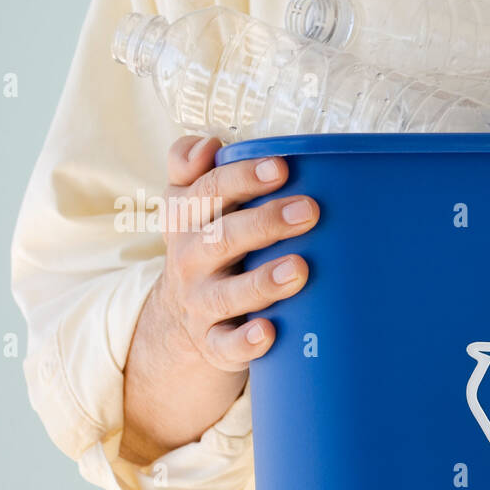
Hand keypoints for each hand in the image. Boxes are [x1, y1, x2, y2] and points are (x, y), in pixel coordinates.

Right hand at [119, 135, 318, 463]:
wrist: (180, 323)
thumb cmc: (205, 247)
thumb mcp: (188, 205)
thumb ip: (190, 165)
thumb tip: (207, 143)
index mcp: (186, 220)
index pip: (208, 192)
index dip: (242, 178)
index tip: (281, 167)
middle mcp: (190, 260)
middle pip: (221, 238)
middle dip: (264, 223)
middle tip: (309, 211)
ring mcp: (201, 304)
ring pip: (227, 294)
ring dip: (263, 282)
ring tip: (299, 269)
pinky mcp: (214, 344)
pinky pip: (227, 346)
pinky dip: (246, 342)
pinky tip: (268, 332)